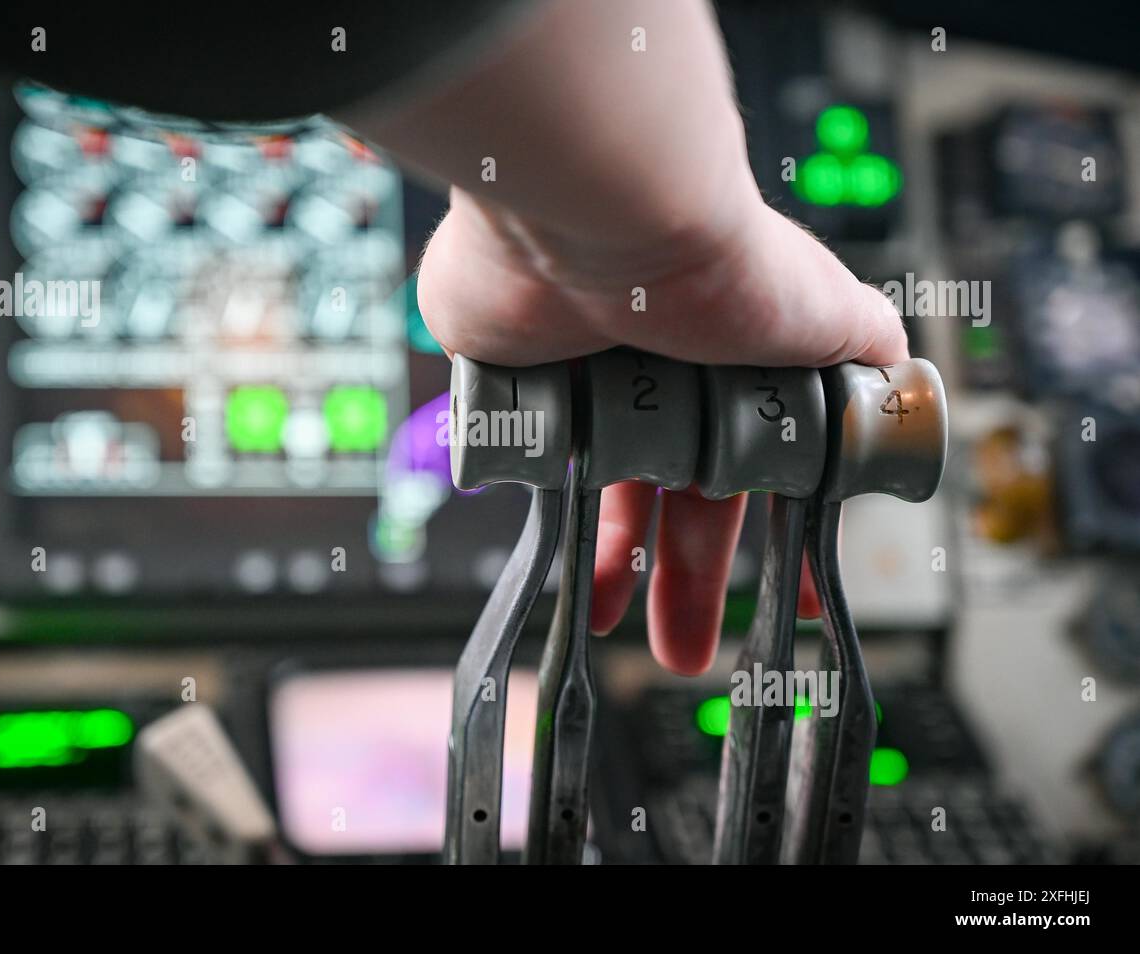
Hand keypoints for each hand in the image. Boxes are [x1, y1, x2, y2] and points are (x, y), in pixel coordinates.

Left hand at [417, 188, 906, 674]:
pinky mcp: (511, 371)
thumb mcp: (830, 313)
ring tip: (609, 624)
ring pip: (597, 484)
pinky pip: (521, 452)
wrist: (602, 219)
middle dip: (685, 577)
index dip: (776, 538)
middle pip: (672, 494)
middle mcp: (661, 370)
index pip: (760, 471)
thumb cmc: (720, 264)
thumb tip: (899, 373)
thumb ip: (865, 346)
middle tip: (686, 651)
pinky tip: (545, 547)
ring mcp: (584, 371)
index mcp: (734, 368)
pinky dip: (533, 497)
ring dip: (608, 559)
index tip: (797, 599)